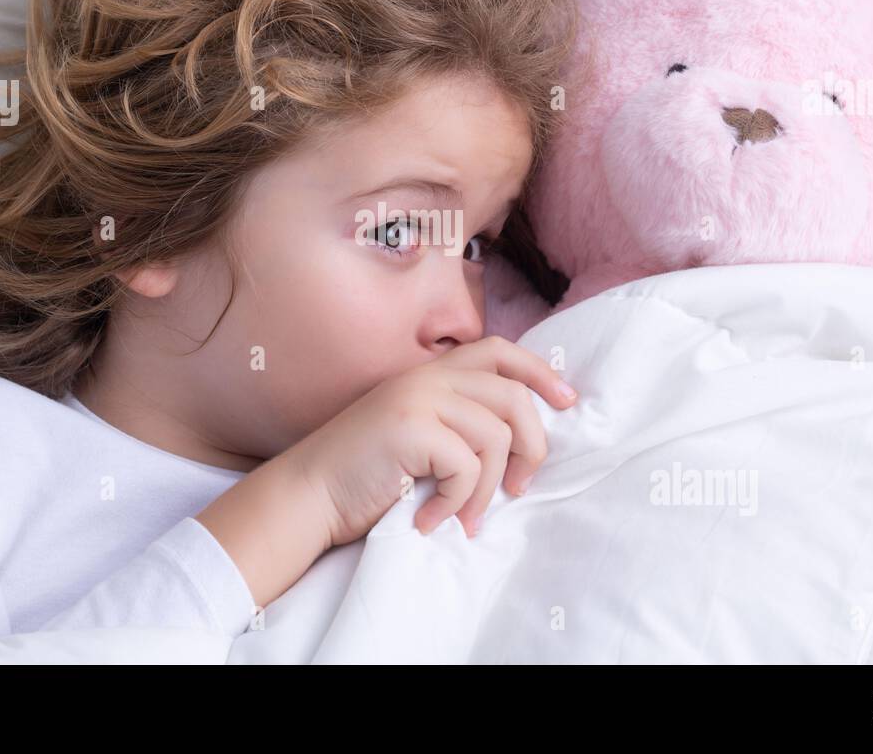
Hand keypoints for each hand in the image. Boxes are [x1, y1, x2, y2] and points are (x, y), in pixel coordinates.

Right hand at [286, 335, 576, 545]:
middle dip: (531, 446)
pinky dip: (458, 504)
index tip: (567, 401)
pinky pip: (467, 468)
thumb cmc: (363, 479)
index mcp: (429, 375)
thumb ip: (457, 426)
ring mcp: (417, 400)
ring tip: (467, 518)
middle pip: (513, 396)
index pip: (498, 351)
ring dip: (489, 490)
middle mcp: (426, 379)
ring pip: (495, 437)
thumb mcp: (417, 439)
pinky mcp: (411, 429)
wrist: (306, 497)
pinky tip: (431, 520)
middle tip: (519, 489)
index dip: (540, 372)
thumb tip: (523, 446)